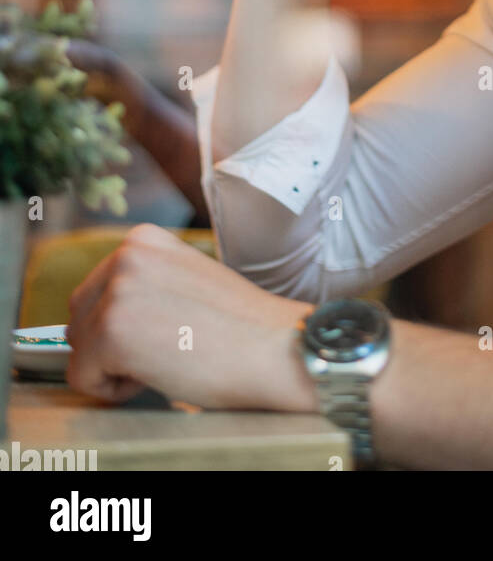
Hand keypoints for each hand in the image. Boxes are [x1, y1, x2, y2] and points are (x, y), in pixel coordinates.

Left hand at [65, 223, 315, 410]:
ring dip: (114, 366)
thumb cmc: (237, 326)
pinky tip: (161, 373)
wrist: (275, 348)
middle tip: (167, 348)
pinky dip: (113, 390)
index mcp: (142, 239)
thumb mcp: (183, 279)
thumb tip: (102, 312)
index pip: (95, 293)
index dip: (126, 324)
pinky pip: (83, 377)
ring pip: (79, 348)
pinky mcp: (112, 333)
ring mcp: (117, 292)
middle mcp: (125, 255)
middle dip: (111, 344)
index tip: (169, 328)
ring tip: (167, 358)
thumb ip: (143, 282)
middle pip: (79, 317)